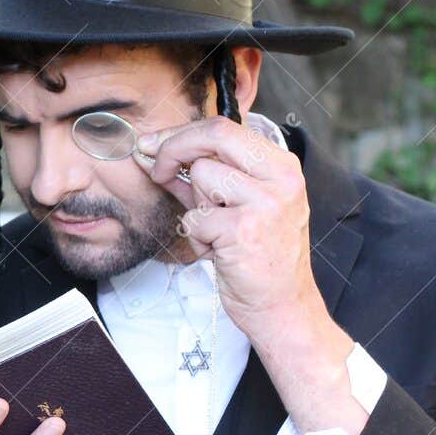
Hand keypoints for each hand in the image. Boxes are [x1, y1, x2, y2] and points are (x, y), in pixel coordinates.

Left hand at [136, 116, 366, 434]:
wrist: (282, 307)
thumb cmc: (259, 259)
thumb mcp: (237, 208)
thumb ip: (201, 179)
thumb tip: (153, 153)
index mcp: (282, 166)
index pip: (225, 127)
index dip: (181, 133)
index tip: (153, 145)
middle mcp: (281, 178)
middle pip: (213, 136)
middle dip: (173, 149)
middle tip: (155, 169)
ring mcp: (266, 203)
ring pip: (200, 177)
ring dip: (195, 208)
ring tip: (216, 232)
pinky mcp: (245, 230)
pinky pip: (195, 218)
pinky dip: (197, 237)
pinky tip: (218, 252)